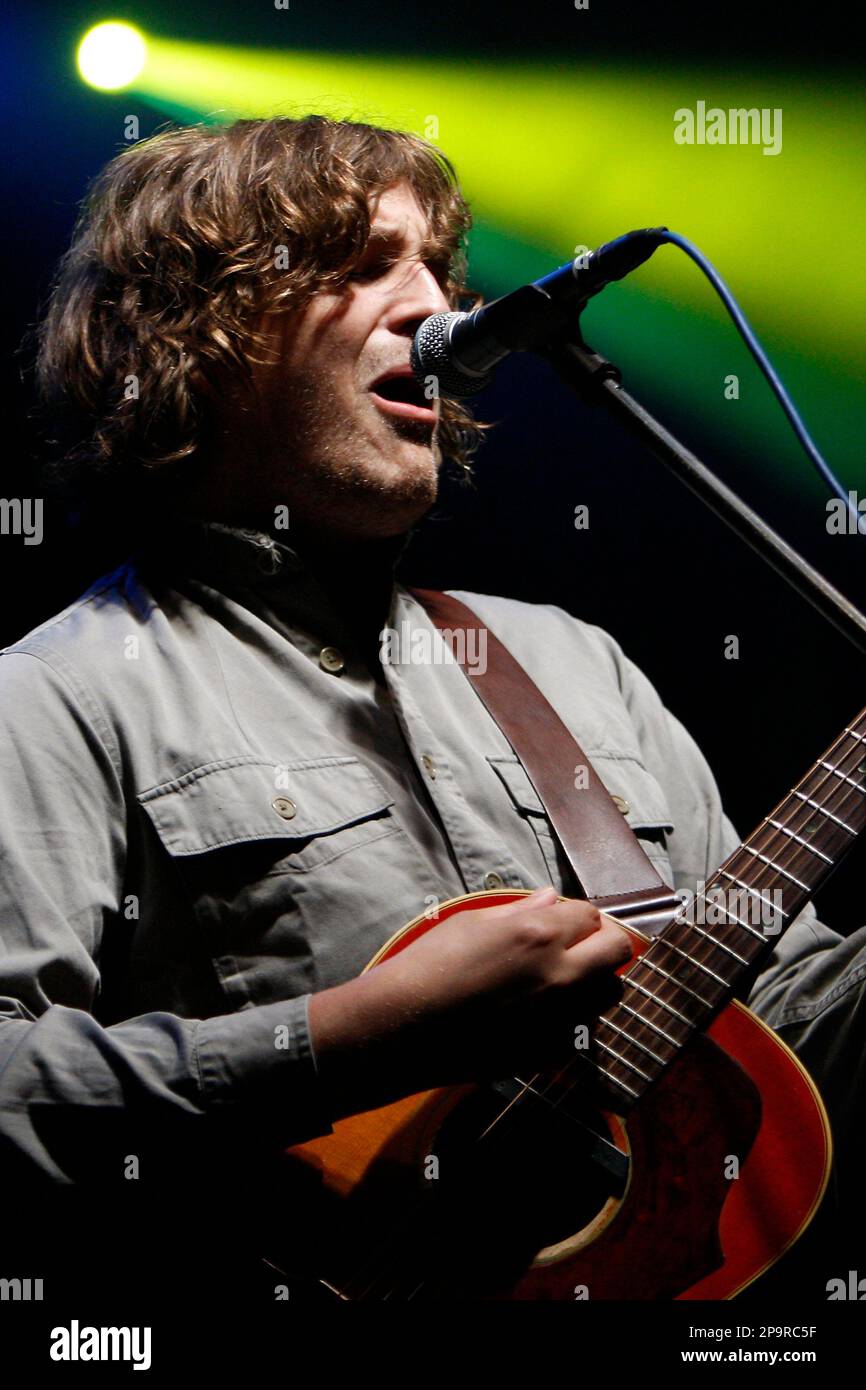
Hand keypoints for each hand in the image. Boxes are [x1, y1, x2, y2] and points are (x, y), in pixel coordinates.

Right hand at [309, 887, 631, 1117]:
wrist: (404, 1028)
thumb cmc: (429, 966)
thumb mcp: (471, 923)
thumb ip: (521, 911)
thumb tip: (551, 899)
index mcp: (539, 935)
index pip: (591, 915)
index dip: (580, 916)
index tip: (567, 921)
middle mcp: (560, 975)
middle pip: (617, 951)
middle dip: (604, 941)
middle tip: (581, 944)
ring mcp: (559, 1017)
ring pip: (609, 994)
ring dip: (596, 980)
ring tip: (566, 978)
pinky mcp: (549, 1051)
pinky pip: (580, 1027)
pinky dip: (572, 1015)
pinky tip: (541, 1011)